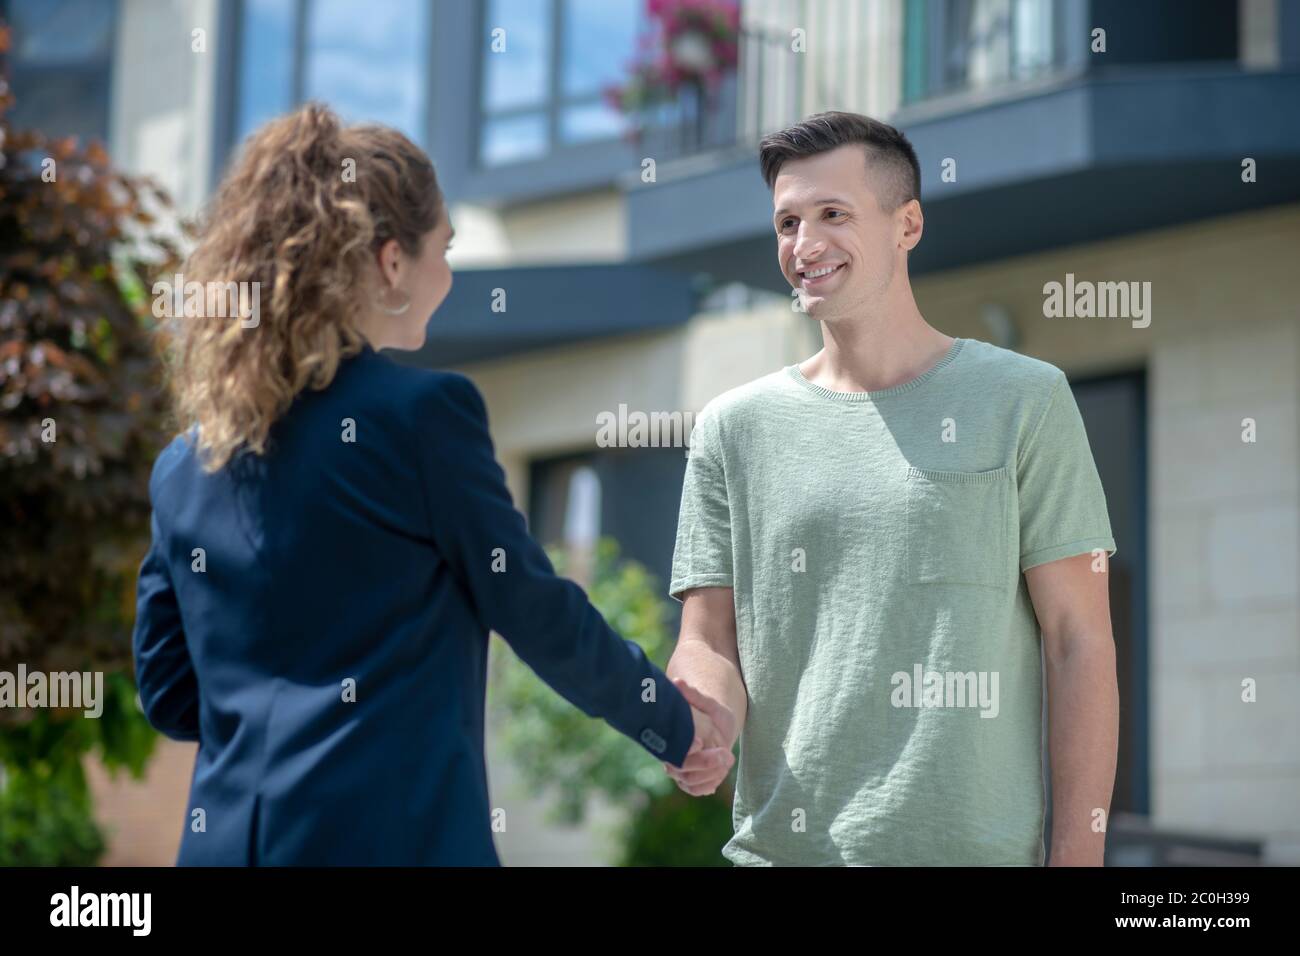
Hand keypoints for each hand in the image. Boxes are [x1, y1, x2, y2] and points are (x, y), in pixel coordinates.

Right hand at [663, 678, 735, 796]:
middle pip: (682, 770)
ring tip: (727, 758)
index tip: (701, 741)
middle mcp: (670, 757)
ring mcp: (680, 771)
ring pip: (691, 782)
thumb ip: (693, 695)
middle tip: (726, 753)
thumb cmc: (710, 713)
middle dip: (705, 763)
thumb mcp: (706, 703)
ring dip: (712, 773)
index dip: (686, 748)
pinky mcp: (691, 781)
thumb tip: (677, 682)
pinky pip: (697, 790)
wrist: (717, 729)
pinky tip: (722, 770)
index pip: (672, 749)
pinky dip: (711, 783)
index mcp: (670, 738)